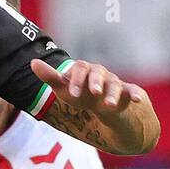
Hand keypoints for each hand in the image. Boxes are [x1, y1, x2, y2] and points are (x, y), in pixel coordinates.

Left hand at [30, 57, 146, 116]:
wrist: (104, 106)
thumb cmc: (82, 95)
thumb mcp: (64, 88)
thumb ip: (50, 76)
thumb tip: (32, 62)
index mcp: (85, 71)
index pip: (80, 69)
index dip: (76, 79)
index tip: (72, 93)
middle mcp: (100, 74)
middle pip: (98, 73)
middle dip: (95, 82)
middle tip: (93, 93)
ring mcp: (115, 84)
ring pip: (115, 85)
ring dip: (112, 94)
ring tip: (109, 105)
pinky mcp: (127, 93)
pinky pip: (133, 91)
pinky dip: (135, 95)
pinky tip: (137, 100)